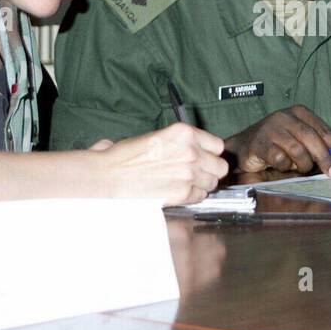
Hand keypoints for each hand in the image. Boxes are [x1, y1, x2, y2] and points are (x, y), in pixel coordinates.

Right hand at [92, 123, 227, 204]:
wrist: (110, 175)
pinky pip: (200, 197)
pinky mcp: (183, 193)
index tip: (205, 158)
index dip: (211, 154)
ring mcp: (189, 173)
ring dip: (202, 185)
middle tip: (199, 173)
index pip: (218, 145)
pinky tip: (179, 192)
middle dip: (211, 171)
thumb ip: (181, 141)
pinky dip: (192, 196)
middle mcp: (191, 151)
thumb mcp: (156, 135)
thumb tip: (195, 148)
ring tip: (186, 184)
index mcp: (184, 133)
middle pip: (220, 166)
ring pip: (213, 183)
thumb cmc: (126, 156)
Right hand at [223, 105, 330, 174]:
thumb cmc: (277, 143)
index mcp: (299, 112)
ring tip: (299, 167)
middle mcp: (285, 117)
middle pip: (311, 138)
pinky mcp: (260, 143)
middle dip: (324, 157)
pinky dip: (285, 166)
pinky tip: (281, 164)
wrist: (245, 146)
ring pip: (297, 150)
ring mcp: (271, 129)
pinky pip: (280, 159)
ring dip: (302, 164)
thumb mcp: (300, 139)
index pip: (322, 128)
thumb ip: (321, 144)